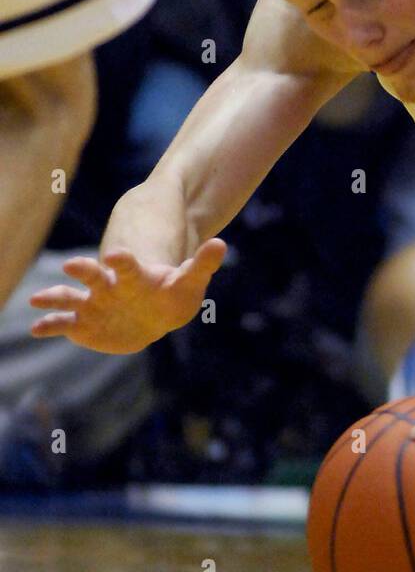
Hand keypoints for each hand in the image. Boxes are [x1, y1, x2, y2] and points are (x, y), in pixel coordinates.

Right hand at [28, 240, 226, 354]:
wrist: (156, 311)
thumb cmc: (173, 293)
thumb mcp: (190, 281)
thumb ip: (202, 264)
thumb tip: (220, 243)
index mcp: (134, 276)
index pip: (128, 265)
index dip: (123, 260)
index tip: (117, 255)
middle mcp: (109, 286)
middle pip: (94, 276)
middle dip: (84, 270)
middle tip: (73, 265)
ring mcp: (94, 304)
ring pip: (71, 298)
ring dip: (55, 296)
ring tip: (36, 299)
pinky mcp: (84, 323)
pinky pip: (64, 323)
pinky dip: (50, 324)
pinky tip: (36, 327)